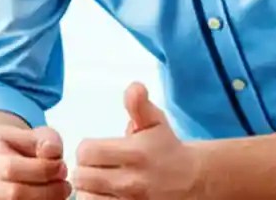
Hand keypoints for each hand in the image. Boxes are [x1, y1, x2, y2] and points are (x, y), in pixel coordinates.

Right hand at [0, 124, 70, 199]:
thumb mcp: (38, 134)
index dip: (41, 170)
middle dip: (45, 191)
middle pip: (12, 193)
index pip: (11, 167)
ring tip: (62, 191)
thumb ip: (47, 140)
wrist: (8, 155)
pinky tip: (53, 197)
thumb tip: (52, 151)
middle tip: (65, 184)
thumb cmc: (27, 145)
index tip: (62, 165)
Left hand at [72, 83, 202, 198]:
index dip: (87, 149)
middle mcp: (132, 181)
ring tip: (98, 183)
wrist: (193, 181)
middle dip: (85, 168)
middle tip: (95, 166)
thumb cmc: (167, 149)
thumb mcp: (155, 122)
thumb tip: (134, 87)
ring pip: (86, 197)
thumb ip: (139, 104)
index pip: (86, 152)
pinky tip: (104, 195)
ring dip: (89, 189)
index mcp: (135, 153)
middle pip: (82, 176)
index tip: (95, 150)